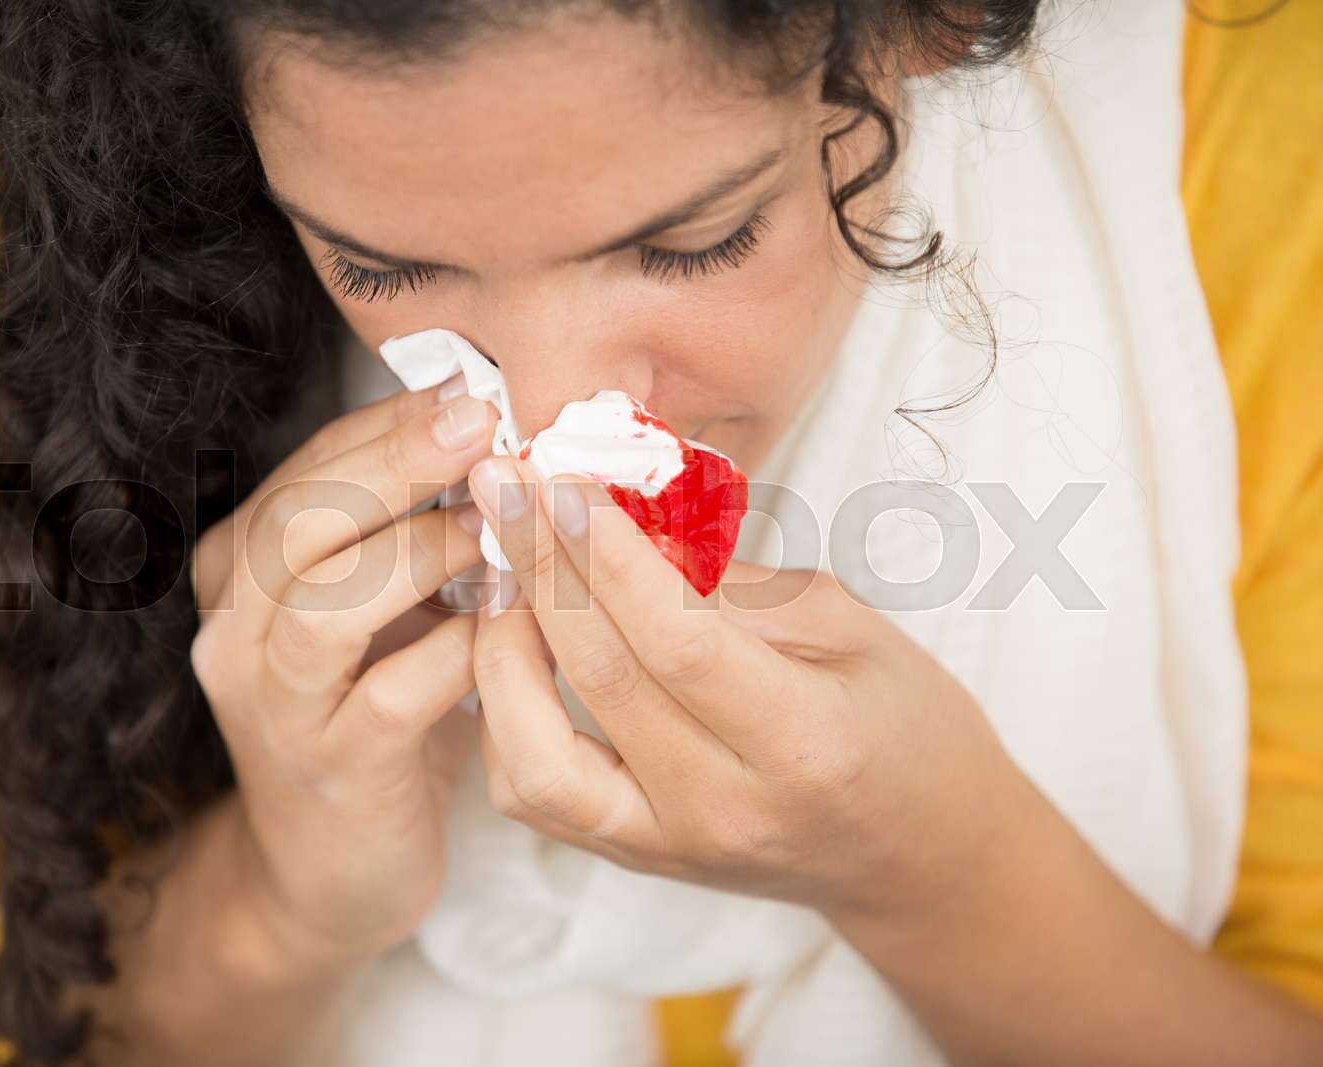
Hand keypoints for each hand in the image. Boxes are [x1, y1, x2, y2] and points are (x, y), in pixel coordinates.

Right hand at [188, 379, 497, 977]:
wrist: (327, 872)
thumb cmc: (369, 716)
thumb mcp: (373, 611)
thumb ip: (405, 529)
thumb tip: (487, 432)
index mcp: (239, 572)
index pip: (305, 471)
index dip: (389, 426)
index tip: (472, 390)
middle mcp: (235, 631)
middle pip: (296, 521)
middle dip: (395, 462)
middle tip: (485, 425)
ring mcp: (275, 706)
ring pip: (324, 604)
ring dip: (423, 552)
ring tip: (497, 533)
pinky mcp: (331, 771)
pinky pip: (393, 696)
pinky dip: (458, 649)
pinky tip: (504, 623)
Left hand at [464, 455, 1027, 922]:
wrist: (923, 859)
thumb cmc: (906, 727)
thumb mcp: (854, 629)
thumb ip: (738, 584)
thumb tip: (624, 520)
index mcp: (804, 742)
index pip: (678, 637)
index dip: (606, 551)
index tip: (559, 476)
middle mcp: (726, 809)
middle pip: (602, 678)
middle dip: (539, 564)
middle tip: (501, 484)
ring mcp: (672, 845)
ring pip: (538, 758)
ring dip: (501, 650)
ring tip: (501, 570)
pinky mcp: (635, 859)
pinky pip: (535, 795)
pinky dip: (506, 716)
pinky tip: (516, 646)